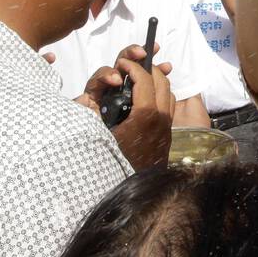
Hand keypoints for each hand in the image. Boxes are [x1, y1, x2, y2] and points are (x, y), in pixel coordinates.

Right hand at [77, 45, 174, 169]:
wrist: (136, 192)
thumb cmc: (112, 161)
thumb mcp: (100, 135)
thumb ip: (93, 113)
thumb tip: (88, 98)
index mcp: (146, 115)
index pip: (144, 79)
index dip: (132, 66)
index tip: (124, 64)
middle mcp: (161, 118)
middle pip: (161, 81)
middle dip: (148, 68)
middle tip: (135, 65)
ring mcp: (167, 126)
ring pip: (168, 92)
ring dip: (156, 81)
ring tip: (142, 76)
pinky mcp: (167, 135)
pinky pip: (169, 107)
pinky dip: (161, 96)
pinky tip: (147, 98)